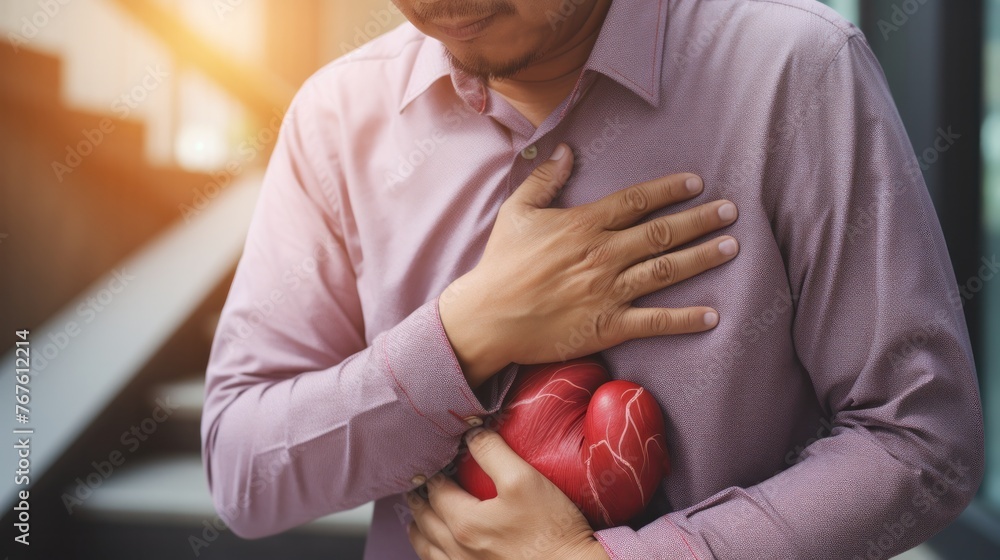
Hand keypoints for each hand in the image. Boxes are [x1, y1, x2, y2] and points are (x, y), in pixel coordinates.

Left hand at [407, 428, 610, 559]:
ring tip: (418, 518)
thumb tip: (471, 433)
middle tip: (415, 488)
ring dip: (419, 530)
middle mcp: (458, 551)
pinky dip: (432, 555)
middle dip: (418, 501)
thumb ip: (493, 452)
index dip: (431, 474)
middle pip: (425, 521)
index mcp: (464, 523)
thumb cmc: (552, 530)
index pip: (436, 491)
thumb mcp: (524, 480)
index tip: (429, 464)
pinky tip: (439, 550)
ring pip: (428, 550)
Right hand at [439, 143, 739, 386]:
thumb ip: (545, 178)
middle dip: (700, 220)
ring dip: (701, 257)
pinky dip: (685, 319)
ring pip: (665, 270)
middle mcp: (602, 254)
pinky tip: (713, 315)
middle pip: (661, 232)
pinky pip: (654, 321)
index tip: (696, 183)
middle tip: (730, 211)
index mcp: (583, 225)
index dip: (669, 190)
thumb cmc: (501, 263)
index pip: (636, 201)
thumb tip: (567, 149)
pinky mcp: (607, 325)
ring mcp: (607, 291)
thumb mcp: (518, 211)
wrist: (488, 317)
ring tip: (731, 247)